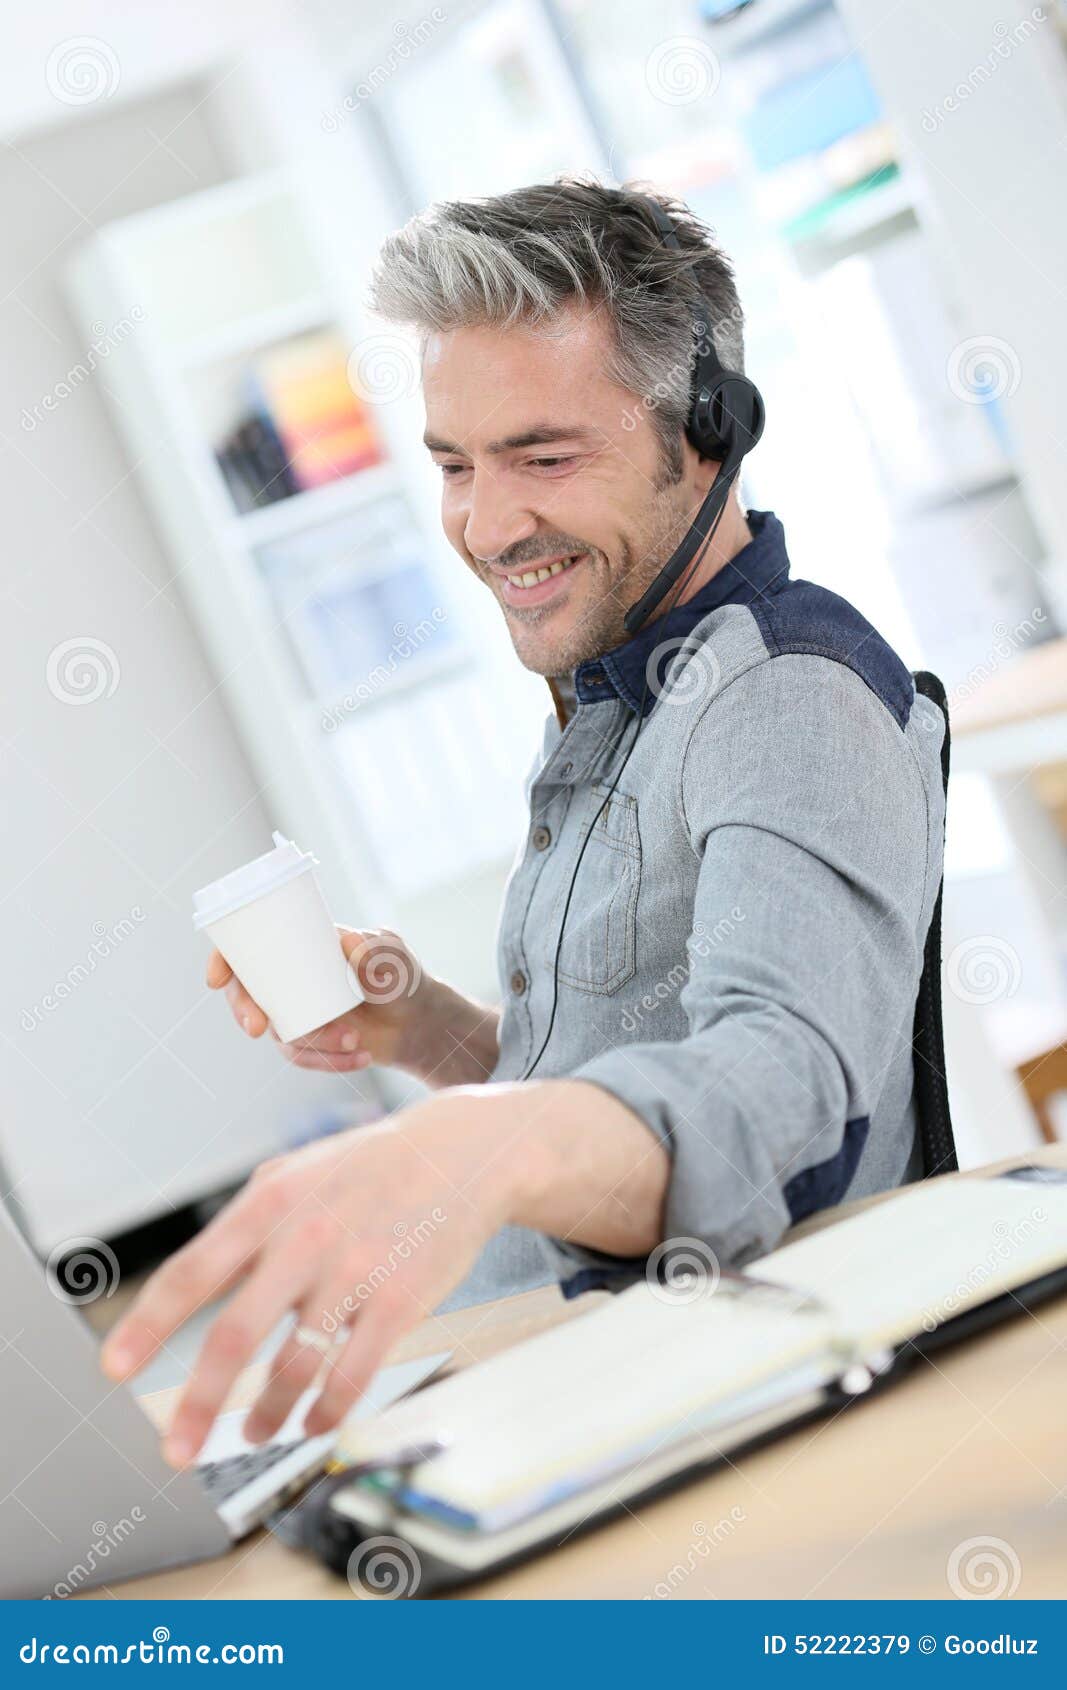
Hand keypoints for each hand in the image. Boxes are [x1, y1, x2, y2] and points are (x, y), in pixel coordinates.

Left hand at [101, 1091, 531, 1465]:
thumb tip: (188, 1289)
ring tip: (255, 1435)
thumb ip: (246, 1229)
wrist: (464, 1153)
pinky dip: (324, 1413)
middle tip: (177, 1450)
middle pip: (235, 1336)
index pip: (193, 1271)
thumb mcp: (296, 1175)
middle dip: (198, 1404)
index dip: (147, 1325)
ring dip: (266, 1417)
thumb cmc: (368, 1169)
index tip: (113, 1370)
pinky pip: (351, 1377)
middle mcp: (307, 1237)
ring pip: (294, 1368)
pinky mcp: (402, 1301)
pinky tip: (313, 1424)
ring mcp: (357, 1271)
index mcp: (270, 1202)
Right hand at [207, 927, 428, 1074]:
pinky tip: (362, 1058)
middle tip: (258, 1026)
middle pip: (246, 994)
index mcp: (302, 946)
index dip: (225, 959)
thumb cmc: (402, 977)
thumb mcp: (393, 958)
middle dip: (244, 1011)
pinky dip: (328, 1061)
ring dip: (310, 1041)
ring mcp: (297, 1014)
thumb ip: (374, 951)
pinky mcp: (309, 1042)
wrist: (420, 1022)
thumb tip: (347, 942)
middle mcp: (290, 980)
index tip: (217, 978)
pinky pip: (301, 1057)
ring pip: (277, 1032)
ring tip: (354, 1040)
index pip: (250, 947)